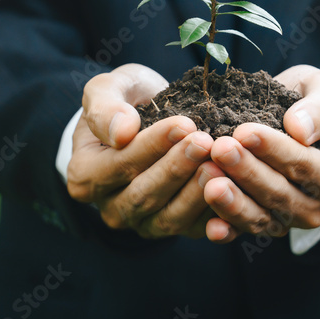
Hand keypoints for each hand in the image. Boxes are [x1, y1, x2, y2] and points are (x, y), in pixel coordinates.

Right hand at [66, 63, 223, 238]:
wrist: (149, 116)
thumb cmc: (126, 100)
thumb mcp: (109, 89)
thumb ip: (105, 106)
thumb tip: (121, 132)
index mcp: (85, 176)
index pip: (119, 165)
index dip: (152, 146)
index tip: (184, 123)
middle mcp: (110, 208)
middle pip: (144, 195)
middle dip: (177, 168)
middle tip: (206, 142)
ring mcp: (142, 223)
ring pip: (169, 218)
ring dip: (196, 193)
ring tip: (220, 165)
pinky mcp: (174, 228)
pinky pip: (194, 229)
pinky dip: (215, 215)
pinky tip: (234, 192)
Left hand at [201, 65, 319, 242]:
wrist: (295, 122)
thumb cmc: (312, 104)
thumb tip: (300, 130)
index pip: (307, 166)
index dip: (275, 150)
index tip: (245, 131)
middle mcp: (318, 205)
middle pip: (281, 194)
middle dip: (248, 172)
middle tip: (220, 149)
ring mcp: (288, 219)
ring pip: (260, 217)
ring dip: (233, 202)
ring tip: (208, 179)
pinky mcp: (262, 224)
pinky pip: (242, 231)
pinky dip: (226, 230)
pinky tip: (209, 225)